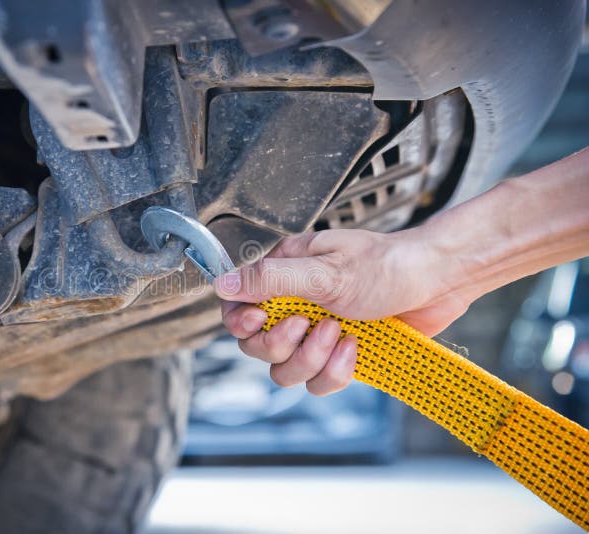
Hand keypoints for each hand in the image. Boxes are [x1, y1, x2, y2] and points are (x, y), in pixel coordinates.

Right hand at [214, 228, 470, 395]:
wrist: (438, 282)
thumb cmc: (385, 265)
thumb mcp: (323, 271)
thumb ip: (268, 280)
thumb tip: (221, 284)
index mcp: (284, 276)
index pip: (237, 308)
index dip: (241, 322)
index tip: (258, 320)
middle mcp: (295, 306)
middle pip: (257, 347)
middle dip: (282, 343)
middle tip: (309, 324)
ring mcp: (316, 334)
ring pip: (285, 371)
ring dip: (311, 358)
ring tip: (339, 333)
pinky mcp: (339, 357)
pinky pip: (318, 383)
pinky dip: (335, 371)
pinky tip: (355, 348)